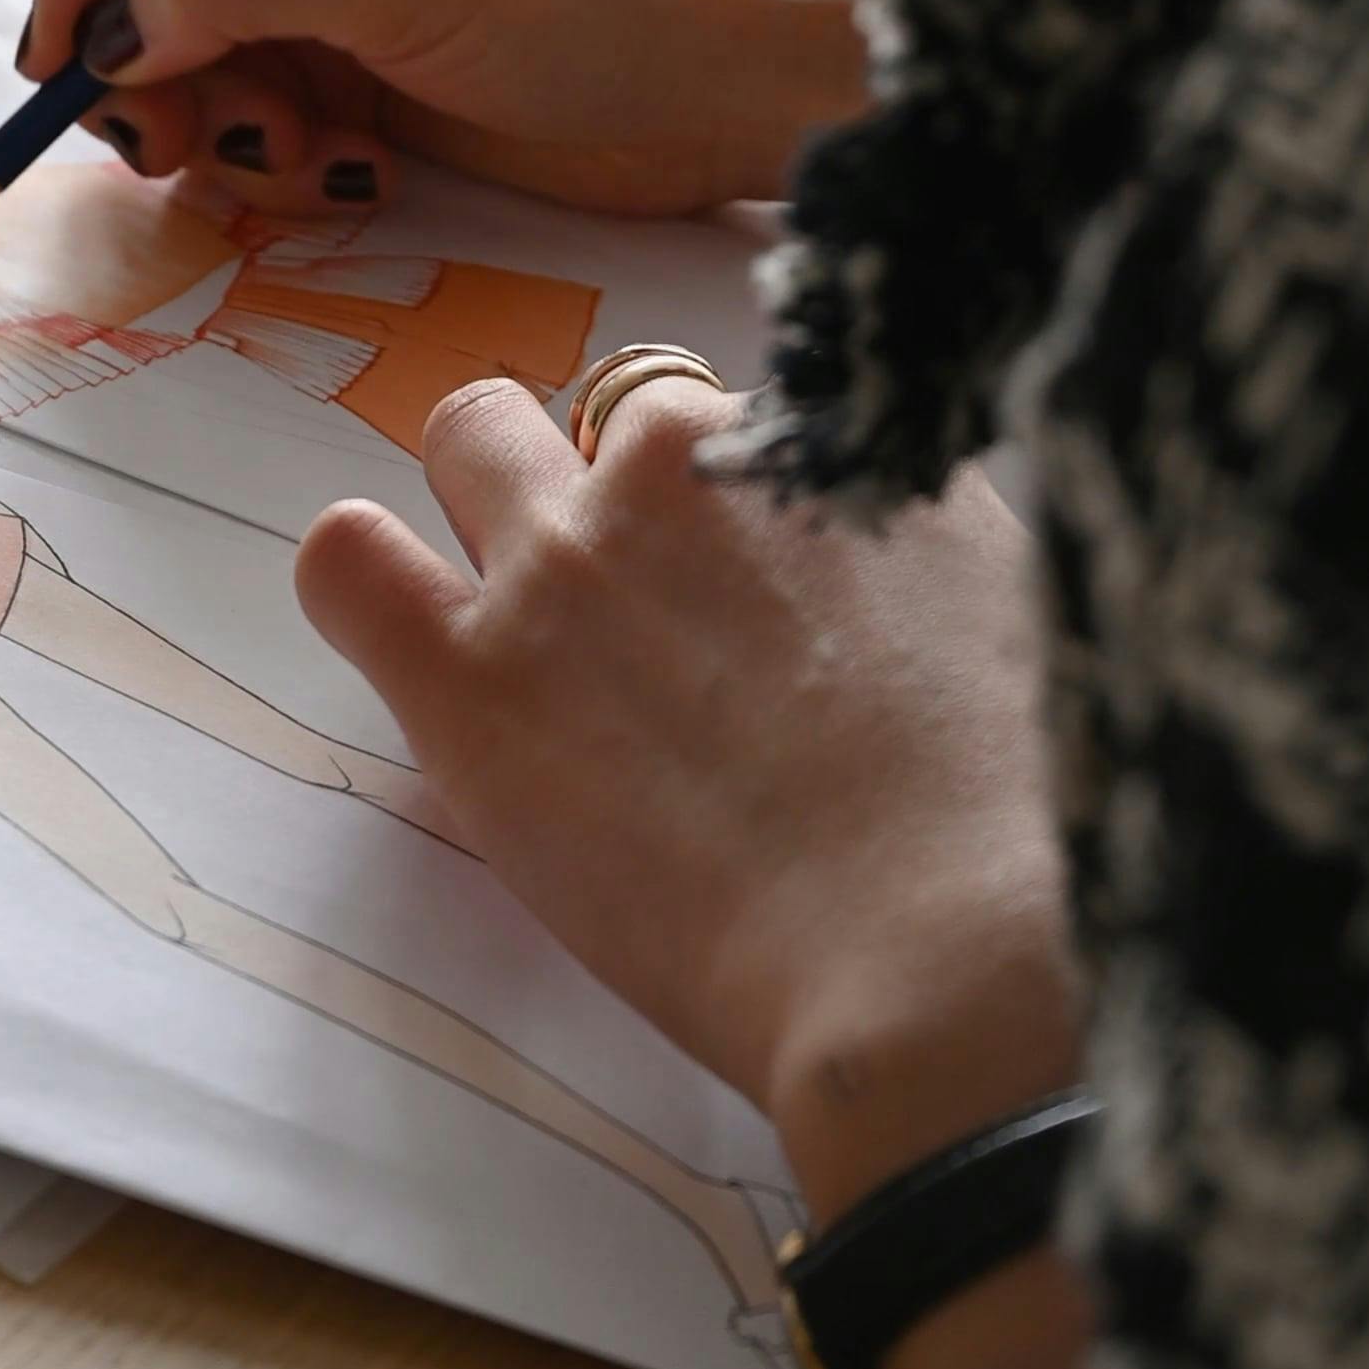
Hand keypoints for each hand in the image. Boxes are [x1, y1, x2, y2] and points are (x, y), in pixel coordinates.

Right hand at [23, 0, 865, 216]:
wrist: (718, 80)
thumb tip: (100, 30)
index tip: (77, 43)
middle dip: (131, 49)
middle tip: (168, 138)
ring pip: (159, 38)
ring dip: (201, 115)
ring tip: (291, 153)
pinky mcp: (335, 53)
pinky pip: (226, 101)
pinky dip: (257, 152)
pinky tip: (340, 170)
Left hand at [312, 371, 1169, 1368]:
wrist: (947, 964)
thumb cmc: (1023, 813)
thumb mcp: (1017, 601)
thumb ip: (915, 531)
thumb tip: (871, 522)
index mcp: (812, 440)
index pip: (728, 405)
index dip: (733, 501)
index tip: (750, 590)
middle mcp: (681, 464)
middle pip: (605, 404)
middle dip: (616, 482)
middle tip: (649, 622)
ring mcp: (564, 561)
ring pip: (471, 433)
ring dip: (491, 505)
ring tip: (531, 632)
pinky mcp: (467, 681)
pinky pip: (345, 559)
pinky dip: (363, 580)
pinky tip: (405, 635)